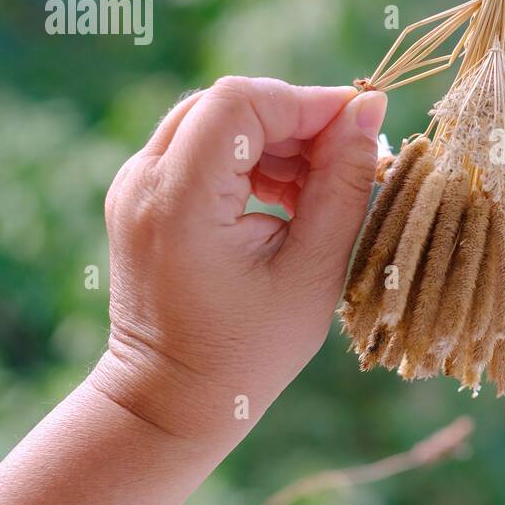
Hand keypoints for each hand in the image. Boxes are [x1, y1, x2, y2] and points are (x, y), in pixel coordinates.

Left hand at [91, 76, 386, 447]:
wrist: (168, 402)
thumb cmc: (247, 353)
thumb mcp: (313, 272)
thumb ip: (343, 185)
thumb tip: (369, 111)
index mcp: (179, 201)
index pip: (241, 103)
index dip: (307, 103)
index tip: (360, 126)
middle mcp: (143, 180)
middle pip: (227, 103)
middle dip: (294, 120)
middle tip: (344, 160)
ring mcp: (135, 184)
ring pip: (216, 120)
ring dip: (275, 140)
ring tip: (317, 190)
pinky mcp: (142, 194)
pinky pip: (202, 146)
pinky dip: (250, 159)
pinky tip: (284, 200)